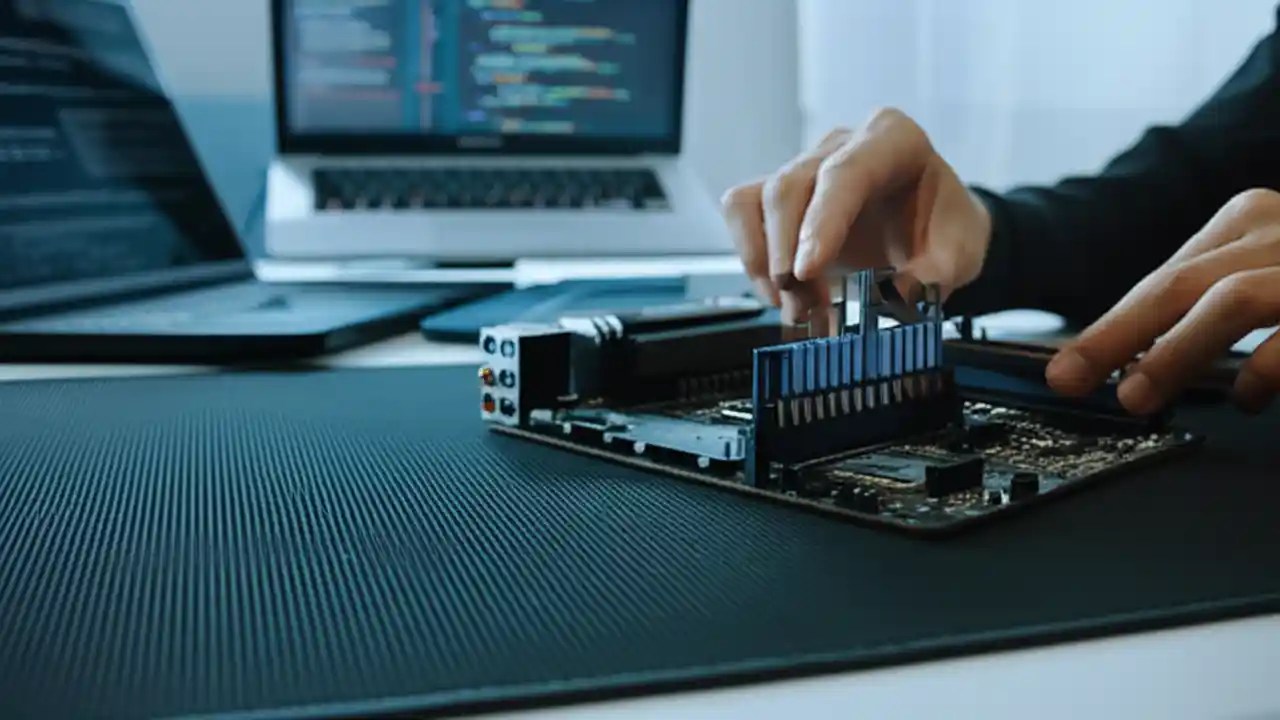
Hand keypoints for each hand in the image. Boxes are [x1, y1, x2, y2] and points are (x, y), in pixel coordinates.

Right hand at [719, 108, 992, 333]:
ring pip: (757, 200)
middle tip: (804, 307)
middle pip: (788, 186)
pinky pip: (741, 212)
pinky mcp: (779, 194)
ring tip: (795, 307)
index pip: (846, 172)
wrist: (932, 231)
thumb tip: (891, 298)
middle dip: (785, 254)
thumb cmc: (943, 231)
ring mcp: (805, 166)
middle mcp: (841, 145)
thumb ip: (932, 277)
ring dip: (765, 262)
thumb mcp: (959, 255)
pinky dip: (751, 258)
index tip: (806, 271)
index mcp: (893, 141)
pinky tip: (779, 293)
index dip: (820, 223)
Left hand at [1047, 188, 1279, 414]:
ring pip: (1232, 301)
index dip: (1111, 328)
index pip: (1164, 277)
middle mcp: (1276, 231)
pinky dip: (1261, 370)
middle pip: (1178, 283)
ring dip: (1173, 354)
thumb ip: (1211, 303)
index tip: (1068, 367)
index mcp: (1248, 221)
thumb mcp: (1268, 269)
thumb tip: (1136, 363)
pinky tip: (1243, 399)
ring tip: (1135, 397)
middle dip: (1114, 336)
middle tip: (1069, 380)